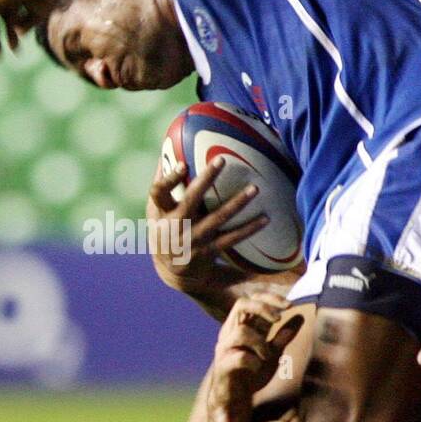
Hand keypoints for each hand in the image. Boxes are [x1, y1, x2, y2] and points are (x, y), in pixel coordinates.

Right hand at [146, 156, 267, 310]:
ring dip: (237, 203)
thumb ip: (162, 185)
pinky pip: (232, 238)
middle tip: (221, 159)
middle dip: (206, 179)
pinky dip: (249, 228)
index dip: (169, 178)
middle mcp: (175, 227)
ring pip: (217, 218)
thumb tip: (166, 149)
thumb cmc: (165, 231)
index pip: (159, 192)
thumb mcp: (156, 212)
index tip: (183, 164)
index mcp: (161, 213)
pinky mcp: (209, 251)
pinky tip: (265, 218)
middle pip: (190, 200)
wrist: (173, 272)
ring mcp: (193, 240)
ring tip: (254, 189)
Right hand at [209, 292, 304, 421]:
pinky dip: (253, 361)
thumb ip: (283, 336)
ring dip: (261, 343)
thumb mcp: (273, 354)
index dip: (270, 298)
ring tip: (268, 356)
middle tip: (279, 319)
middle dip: (263, 307)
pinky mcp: (223, 366)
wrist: (235, 400)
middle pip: (241, 304)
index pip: (252, 299)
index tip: (290, 305)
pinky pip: (239, 357)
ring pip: (241, 332)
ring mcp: (225, 349)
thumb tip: (300, 316)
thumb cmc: (252, 374)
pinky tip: (258, 368)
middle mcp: (230, 332)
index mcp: (241, 326)